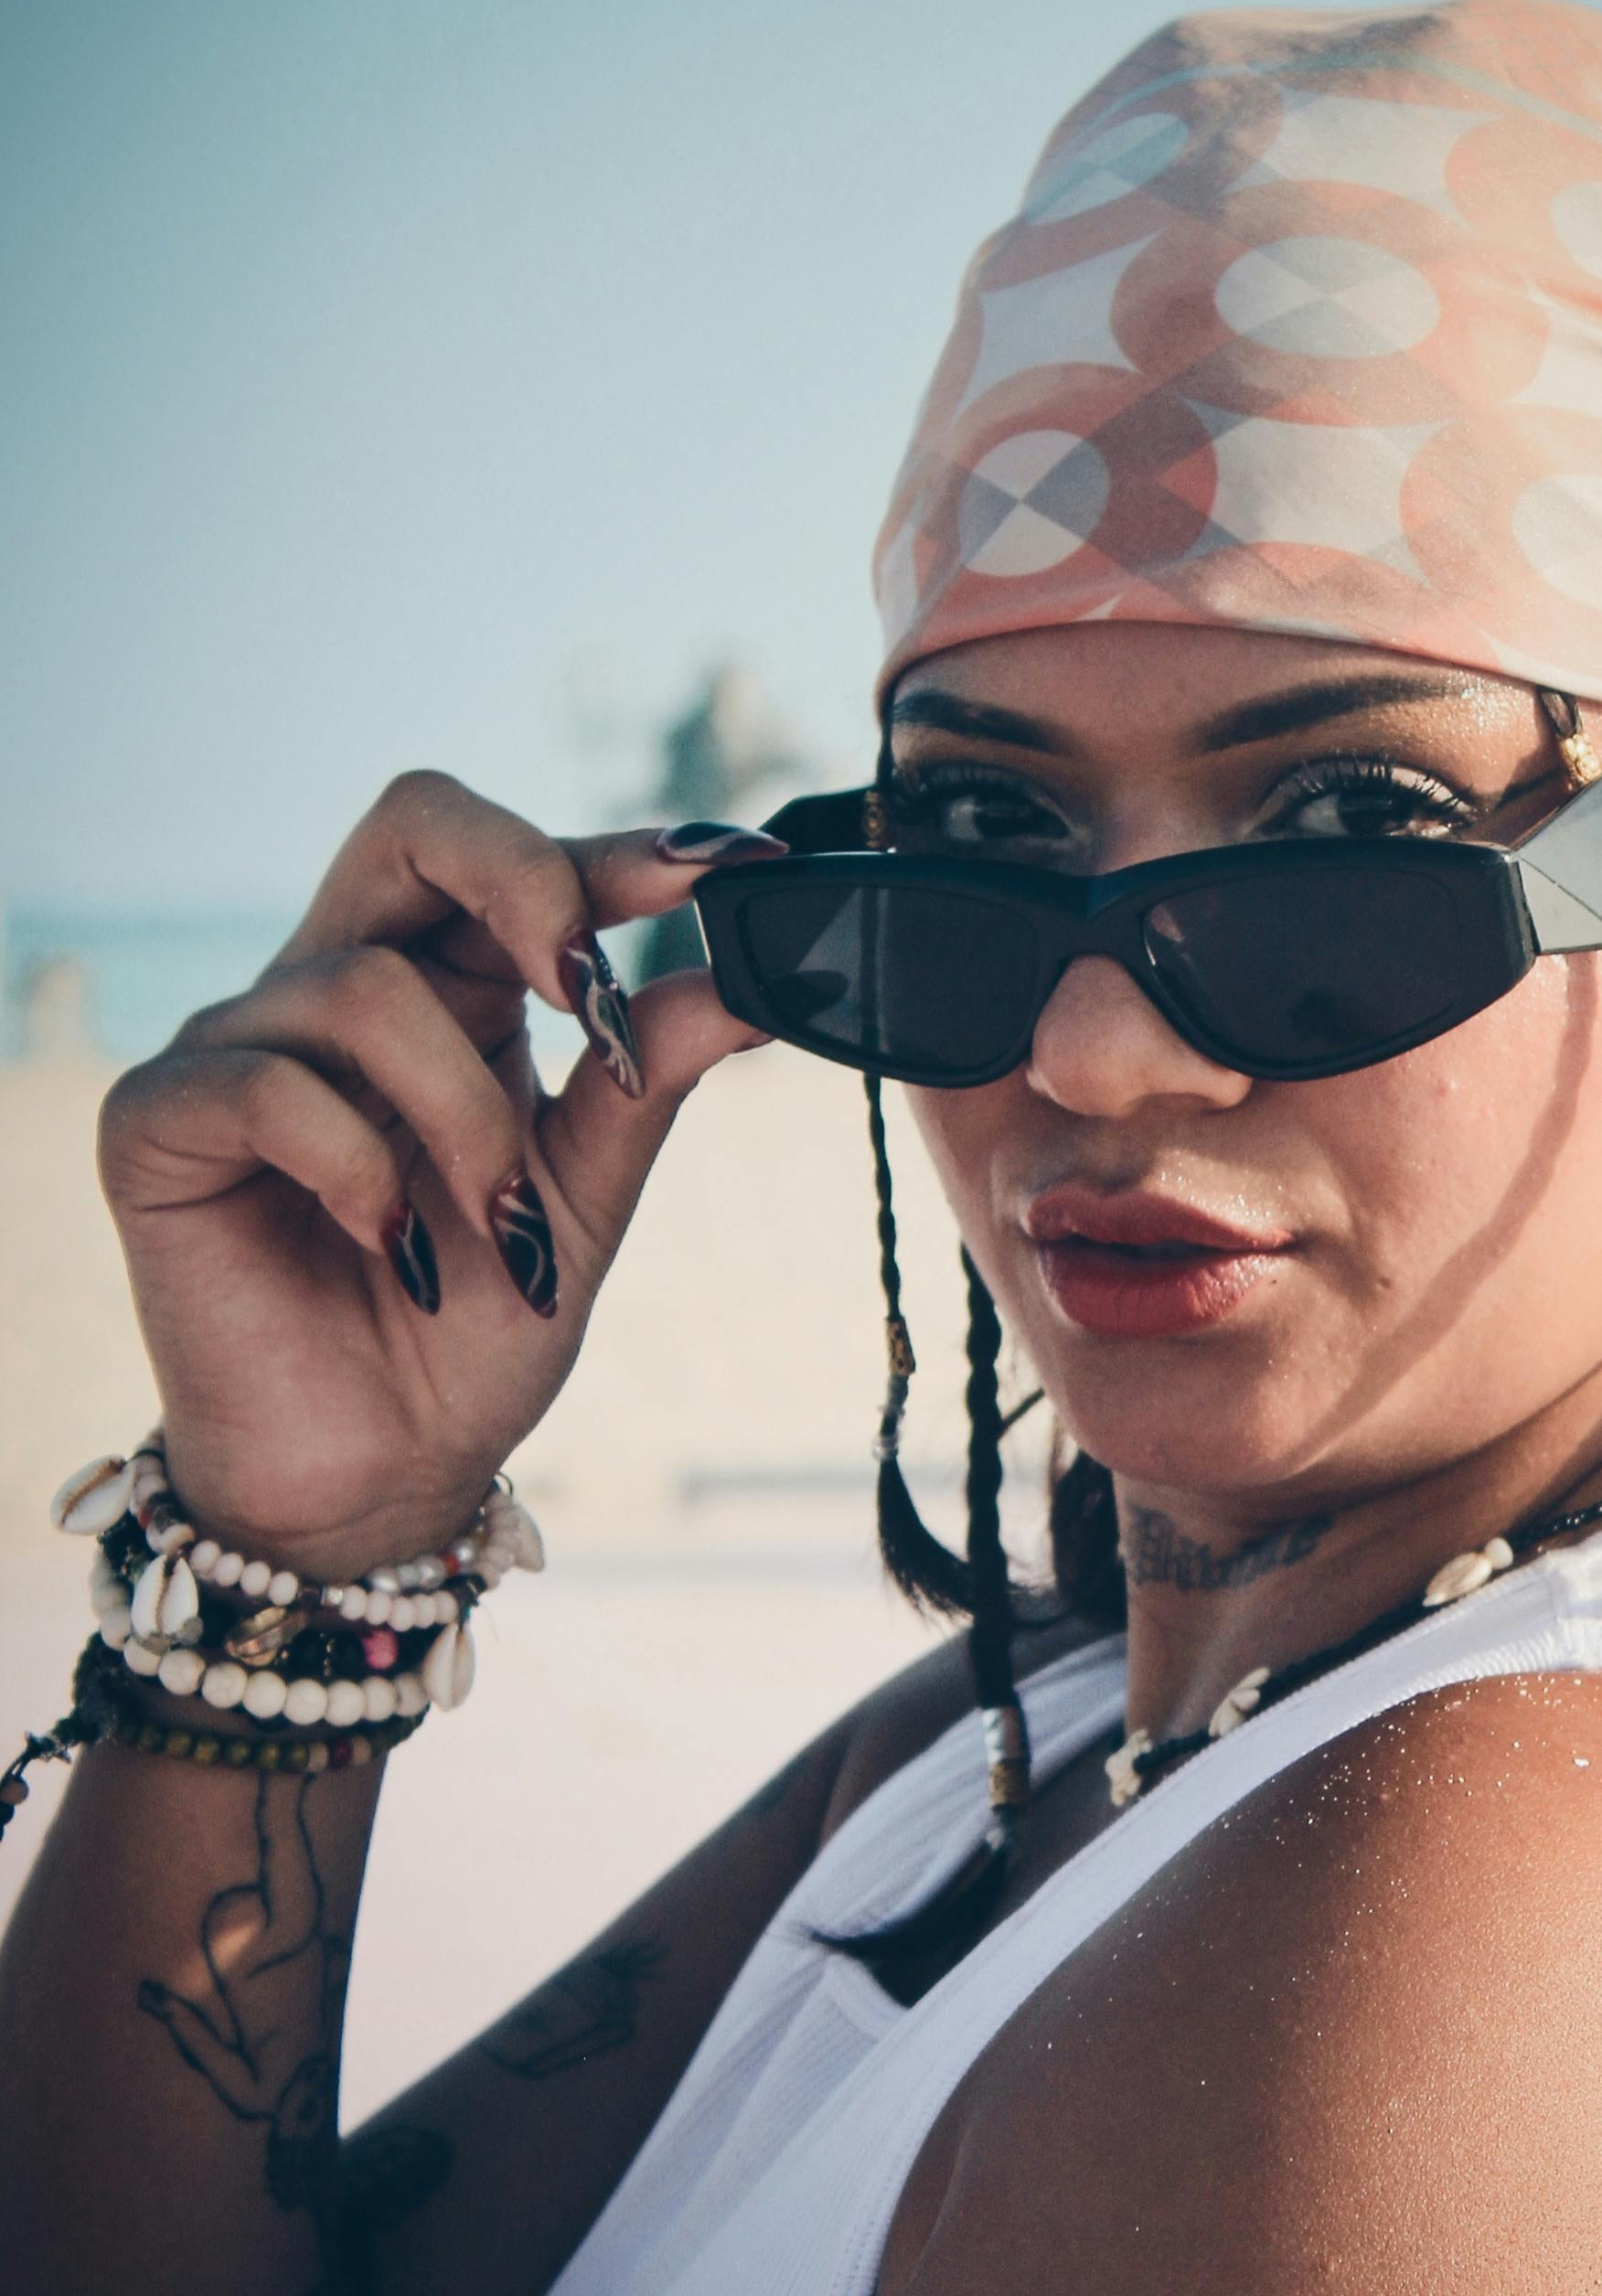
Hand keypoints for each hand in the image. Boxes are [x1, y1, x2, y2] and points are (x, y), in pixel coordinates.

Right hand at [95, 775, 784, 1575]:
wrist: (382, 1475)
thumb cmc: (474, 1330)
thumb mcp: (582, 1200)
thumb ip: (644, 1083)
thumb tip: (747, 982)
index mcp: (449, 992)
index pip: (516, 864)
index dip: (615, 852)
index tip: (727, 867)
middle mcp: (338, 991)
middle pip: (414, 820)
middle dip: (523, 880)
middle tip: (588, 988)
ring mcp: (240, 1046)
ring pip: (365, 988)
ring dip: (463, 1115)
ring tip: (499, 1229)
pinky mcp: (159, 1122)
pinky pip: (267, 1083)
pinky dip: (356, 1166)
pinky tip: (398, 1248)